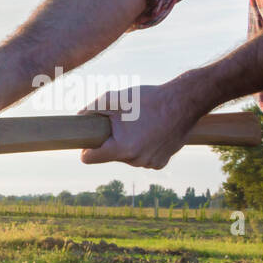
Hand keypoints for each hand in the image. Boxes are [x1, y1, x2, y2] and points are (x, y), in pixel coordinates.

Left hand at [79, 82, 207, 167]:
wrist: (185, 101)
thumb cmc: (147, 99)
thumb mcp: (113, 99)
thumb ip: (91, 109)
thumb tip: (77, 118)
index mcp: (121, 148)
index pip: (89, 159)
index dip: (86, 148)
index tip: (89, 139)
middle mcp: (135, 161)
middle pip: (109, 156)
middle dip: (110, 142)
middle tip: (122, 124)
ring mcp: (149, 164)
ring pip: (126, 157)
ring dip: (127, 144)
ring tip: (139, 126)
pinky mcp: (160, 163)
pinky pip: (142, 159)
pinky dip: (143, 148)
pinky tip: (151, 133)